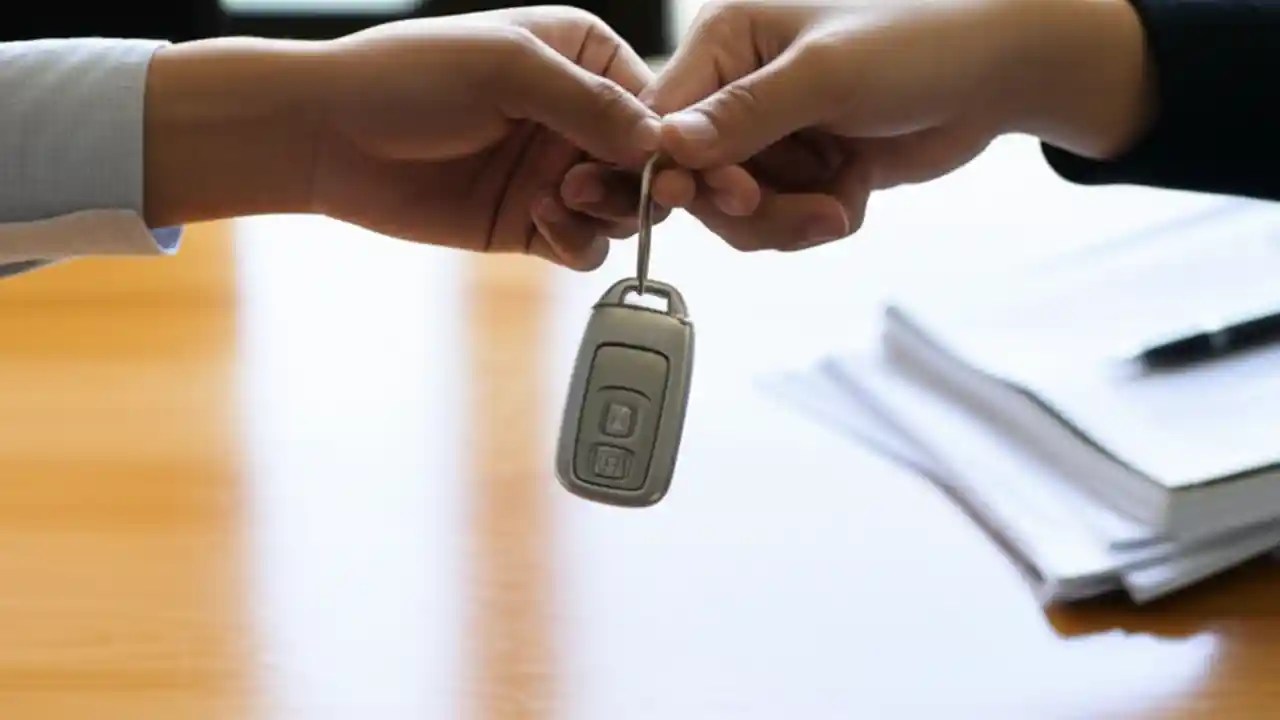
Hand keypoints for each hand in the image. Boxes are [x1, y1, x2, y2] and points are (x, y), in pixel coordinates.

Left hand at [145, 7, 660, 269]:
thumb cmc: (407, 77)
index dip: (671, 141)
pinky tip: (540, 219)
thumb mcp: (508, 68)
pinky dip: (575, 241)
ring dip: (606, 213)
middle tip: (617, 193)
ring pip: (623, 211)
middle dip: (643, 185)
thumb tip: (660, 143)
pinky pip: (582, 246)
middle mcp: (576, 116)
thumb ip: (590, 103)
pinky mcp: (528, 223)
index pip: (657, 105)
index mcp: (582, 58)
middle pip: (649, 166)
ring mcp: (553, 171)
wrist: (327, 135)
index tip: (670, 170)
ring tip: (559, 198)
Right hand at [564, 0, 1154, 251]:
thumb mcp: (825, 73)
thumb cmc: (921, 42)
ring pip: (739, 211)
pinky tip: (855, 191)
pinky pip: (781, 220)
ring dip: (790, 219)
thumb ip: (742, 115)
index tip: (716, 196)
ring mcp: (772, 132)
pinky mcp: (804, 168)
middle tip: (808, 208)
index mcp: (727, 40)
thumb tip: (666, 148)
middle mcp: (739, 87)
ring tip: (839, 204)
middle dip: (753, 206)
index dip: (679, 170)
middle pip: (699, 179)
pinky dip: (817, 218)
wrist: (998, 73)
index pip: (663, 119)